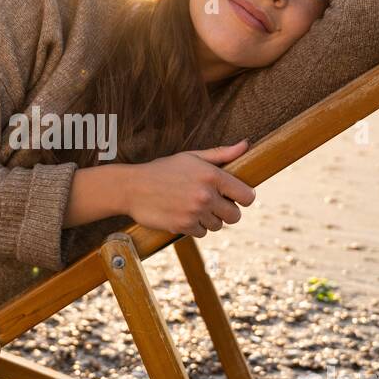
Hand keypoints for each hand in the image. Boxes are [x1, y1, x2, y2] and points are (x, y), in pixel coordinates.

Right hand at [121, 139, 254, 236]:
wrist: (132, 187)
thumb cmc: (162, 170)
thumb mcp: (191, 157)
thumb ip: (220, 153)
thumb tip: (245, 145)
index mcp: (211, 175)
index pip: (247, 196)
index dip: (244, 197)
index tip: (235, 196)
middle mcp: (206, 195)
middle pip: (235, 215)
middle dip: (227, 211)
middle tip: (213, 204)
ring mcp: (194, 212)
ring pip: (218, 225)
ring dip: (210, 219)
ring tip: (194, 207)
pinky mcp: (183, 226)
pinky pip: (202, 233)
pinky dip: (195, 226)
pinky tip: (183, 214)